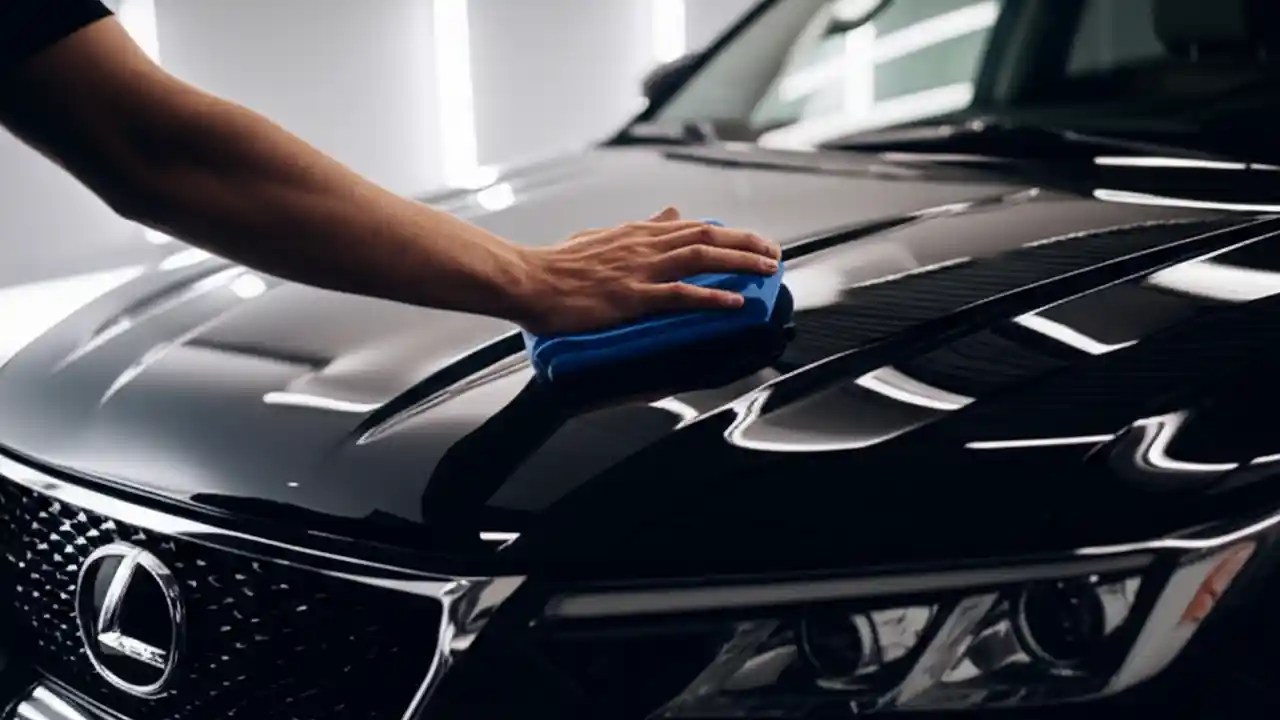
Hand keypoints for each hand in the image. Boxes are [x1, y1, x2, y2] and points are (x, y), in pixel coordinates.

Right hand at [513, 208, 780, 334]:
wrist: (527, 279)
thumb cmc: (557, 264)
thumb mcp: (602, 236)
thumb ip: (639, 227)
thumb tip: (670, 213)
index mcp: (637, 232)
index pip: (693, 227)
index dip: (728, 234)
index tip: (752, 241)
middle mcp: (644, 245)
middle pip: (707, 237)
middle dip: (746, 244)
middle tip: (774, 254)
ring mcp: (640, 270)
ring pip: (701, 258)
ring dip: (739, 263)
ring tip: (766, 270)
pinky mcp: (631, 296)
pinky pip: (679, 294)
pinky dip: (711, 296)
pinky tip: (734, 301)